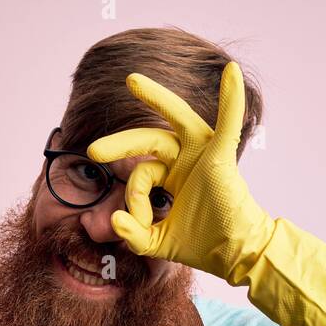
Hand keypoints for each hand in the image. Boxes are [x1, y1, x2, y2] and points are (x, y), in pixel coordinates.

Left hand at [86, 62, 274, 285]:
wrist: (232, 253)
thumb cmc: (200, 245)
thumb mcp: (156, 242)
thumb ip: (133, 234)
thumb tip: (114, 220)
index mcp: (171, 176)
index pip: (141, 176)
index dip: (134, 199)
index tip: (140, 223)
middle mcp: (185, 160)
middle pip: (148, 140)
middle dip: (119, 144)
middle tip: (93, 152)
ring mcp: (203, 155)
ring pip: (177, 119)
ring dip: (156, 98)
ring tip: (131, 81)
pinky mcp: (221, 157)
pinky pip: (228, 123)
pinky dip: (231, 98)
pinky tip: (230, 72)